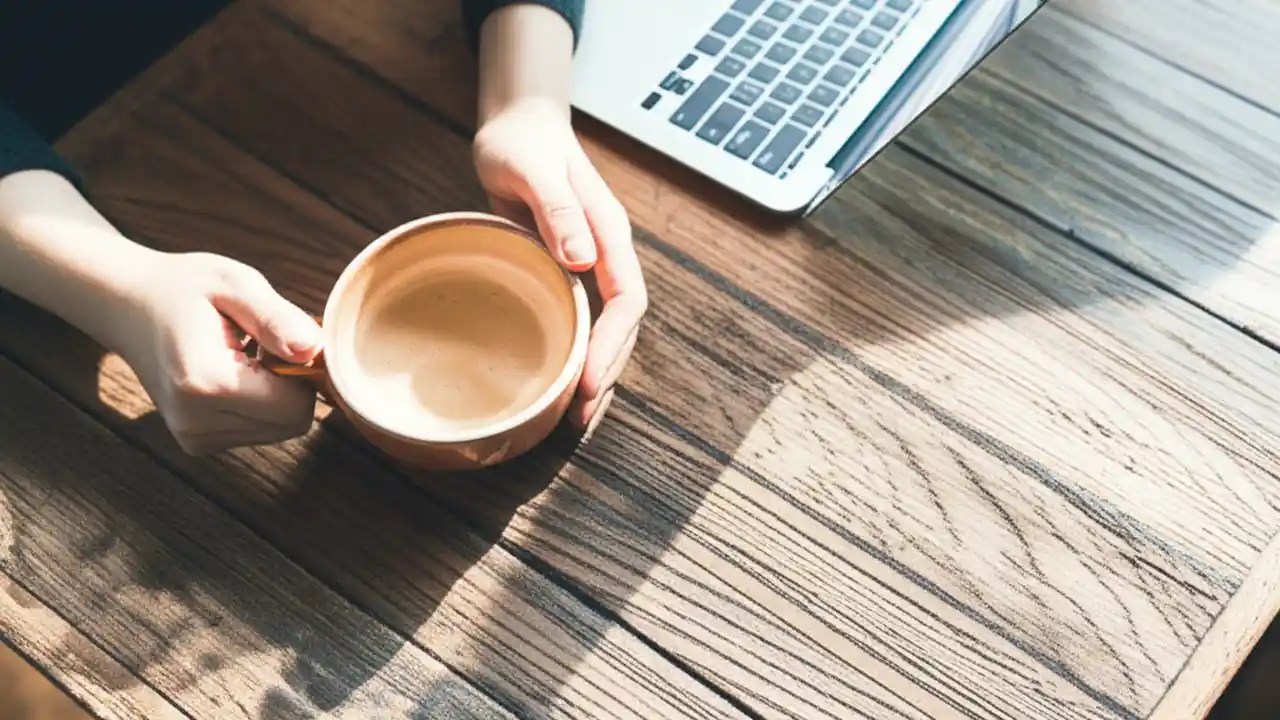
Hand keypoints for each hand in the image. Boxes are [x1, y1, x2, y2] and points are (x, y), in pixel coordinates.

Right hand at [118, 252, 321, 454]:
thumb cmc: (184, 288)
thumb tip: (313, 350)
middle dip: (291, 384)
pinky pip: (256, 432)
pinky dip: (257, 405)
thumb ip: (276, 318)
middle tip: (261, 344)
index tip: (280, 338)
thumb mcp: (234, 284)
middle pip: (290, 424)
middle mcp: (195, 421)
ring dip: (275, 395)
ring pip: (277, 430)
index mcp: (206, 382)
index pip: (295, 407)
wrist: (128, 305)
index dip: (304, 372)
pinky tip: (233, 373)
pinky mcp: (196, 443)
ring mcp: (192, 437)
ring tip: (243, 356)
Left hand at [473, 99, 647, 429]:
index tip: (590, 381)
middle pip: (623, 326)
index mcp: (607, 232)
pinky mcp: (566, 273)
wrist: (517, 126)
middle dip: (608, 373)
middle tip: (581, 418)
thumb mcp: (532, 169)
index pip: (626, 300)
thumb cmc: (521, 143)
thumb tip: (582, 260)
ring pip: (606, 331)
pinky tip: (560, 384)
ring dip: (596, 374)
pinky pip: (581, 322)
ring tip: (577, 419)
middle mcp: (605, 254)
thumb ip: (557, 209)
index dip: (612, 344)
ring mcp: (589, 266)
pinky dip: (576, 356)